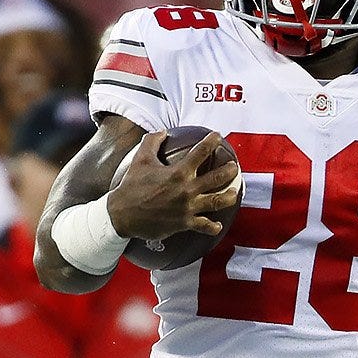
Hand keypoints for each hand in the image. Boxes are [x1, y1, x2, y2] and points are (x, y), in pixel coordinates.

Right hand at [103, 128, 242, 242]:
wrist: (122, 214)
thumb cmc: (131, 186)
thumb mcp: (140, 160)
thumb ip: (152, 142)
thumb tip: (163, 132)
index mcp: (178, 172)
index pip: (200, 152)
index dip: (211, 142)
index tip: (218, 136)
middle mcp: (187, 189)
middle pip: (216, 178)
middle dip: (229, 171)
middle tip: (234, 167)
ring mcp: (187, 207)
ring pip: (216, 202)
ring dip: (229, 196)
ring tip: (234, 192)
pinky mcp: (184, 223)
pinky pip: (203, 226)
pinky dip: (212, 226)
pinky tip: (218, 225)